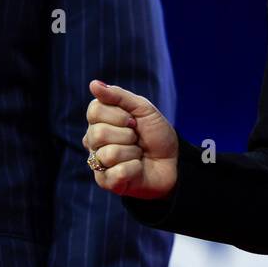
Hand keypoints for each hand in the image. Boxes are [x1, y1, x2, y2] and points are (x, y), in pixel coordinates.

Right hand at [82, 80, 177, 199]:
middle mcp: (93, 141)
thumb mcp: (143, 109)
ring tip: (137, 154)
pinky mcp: (107, 182)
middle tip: (136, 138)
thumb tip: (93, 84)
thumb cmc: (156, 134)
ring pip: (108, 154)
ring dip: (132, 152)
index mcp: (99, 121)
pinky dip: (134, 168)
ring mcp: (98, 162)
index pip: (94, 111)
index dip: (118, 115)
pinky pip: (117, 173)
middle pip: (98, 133)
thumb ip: (118, 96)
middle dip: (127, 134)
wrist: (174, 160)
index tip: (134, 120)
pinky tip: (137, 168)